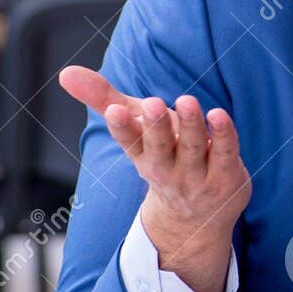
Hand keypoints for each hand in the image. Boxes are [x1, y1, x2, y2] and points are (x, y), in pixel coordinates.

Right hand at [58, 66, 250, 291]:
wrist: (195, 218)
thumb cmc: (162, 157)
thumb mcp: (133, 128)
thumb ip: (102, 98)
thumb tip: (65, 73)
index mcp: (140, 154)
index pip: (128, 141)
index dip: (122, 127)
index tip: (115, 112)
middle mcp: (165, 168)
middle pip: (159, 146)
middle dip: (155, 126)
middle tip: (153, 105)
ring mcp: (196, 176)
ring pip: (193, 147)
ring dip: (190, 124)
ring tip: (186, 102)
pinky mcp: (227, 176)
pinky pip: (226, 153)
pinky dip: (224, 135)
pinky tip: (219, 115)